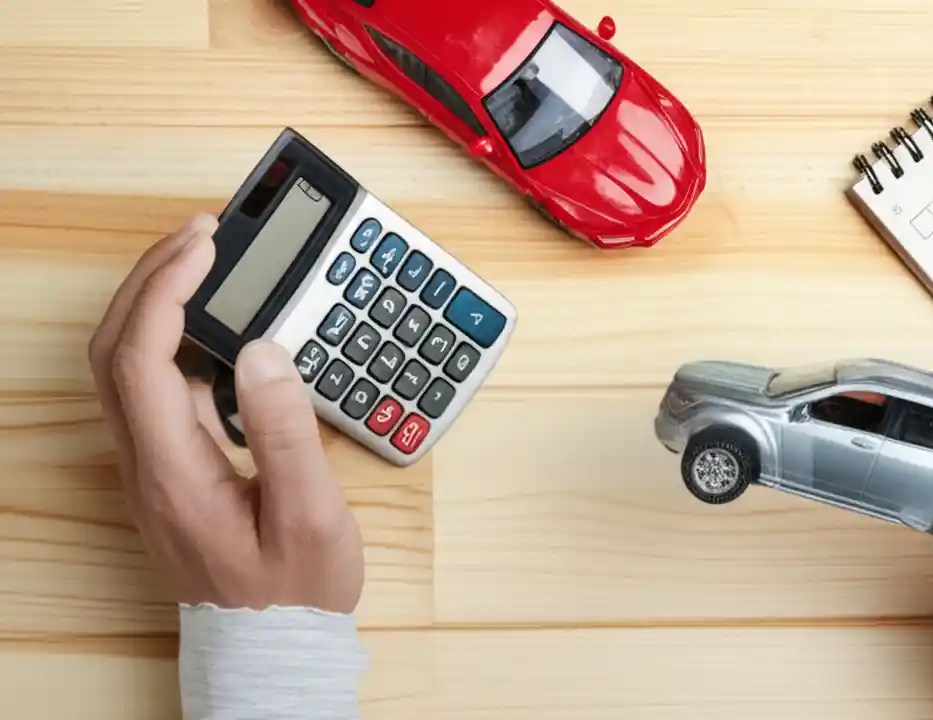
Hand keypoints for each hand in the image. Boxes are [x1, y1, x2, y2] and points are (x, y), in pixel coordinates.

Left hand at [89, 215, 363, 612]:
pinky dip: (168, 337)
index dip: (165, 290)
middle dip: (148, 279)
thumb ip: (284, 433)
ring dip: (153, 304)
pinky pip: (149, 387)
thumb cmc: (293, 592)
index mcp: (174, 473)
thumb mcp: (309, 516)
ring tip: (204, 266)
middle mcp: (147, 465)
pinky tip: (213, 326)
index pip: (141, 358)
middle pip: (112, 350)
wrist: (271, 648)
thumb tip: (263, 351)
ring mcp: (151, 467)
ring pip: (122, 366)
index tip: (206, 247)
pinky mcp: (168, 468)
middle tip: (201, 237)